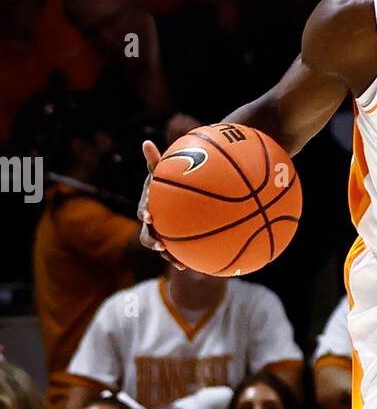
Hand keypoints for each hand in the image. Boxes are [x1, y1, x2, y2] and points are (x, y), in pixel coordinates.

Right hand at [139, 140, 185, 268]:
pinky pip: (180, 253)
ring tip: (179, 263)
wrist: (176, 197)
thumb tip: (146, 142)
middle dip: (153, 242)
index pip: (143, 212)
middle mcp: (153, 224)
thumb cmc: (167, 181)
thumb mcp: (162, 171)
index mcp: (147, 207)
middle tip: (160, 245)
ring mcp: (163, 235)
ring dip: (170, 256)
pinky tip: (200, 265)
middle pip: (148, 236)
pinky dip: (187, 259)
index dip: (144, 214)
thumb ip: (156, 160)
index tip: (149, 216)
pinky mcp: (175, 243)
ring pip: (164, 249)